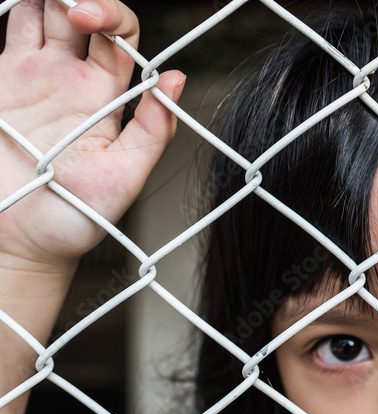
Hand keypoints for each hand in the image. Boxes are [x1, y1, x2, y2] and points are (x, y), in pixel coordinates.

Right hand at [0, 0, 183, 269]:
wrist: (18, 241)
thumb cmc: (74, 219)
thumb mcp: (123, 178)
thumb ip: (153, 132)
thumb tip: (176, 81)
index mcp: (106, 96)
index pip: (120, 34)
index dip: (109, 13)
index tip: (88, 18)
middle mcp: (72, 79)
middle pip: (79, 12)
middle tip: (64, 2)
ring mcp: (32, 77)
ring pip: (41, 12)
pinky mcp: (0, 81)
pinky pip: (8, 30)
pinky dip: (14, 8)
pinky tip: (17, 3)